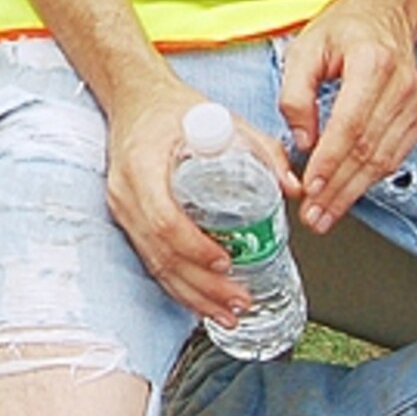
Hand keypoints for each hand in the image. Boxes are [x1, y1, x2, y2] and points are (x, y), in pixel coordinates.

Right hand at [103, 81, 301, 327]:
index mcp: (143, 165)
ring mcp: (124, 210)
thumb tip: (293, 187)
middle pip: (161, 253)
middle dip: (202, 284)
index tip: (225, 259)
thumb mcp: (221, 119)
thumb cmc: (172, 110)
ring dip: (191, 294)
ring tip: (226, 313)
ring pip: (155, 264)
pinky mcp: (129, 221)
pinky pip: (151, 260)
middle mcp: (127, 193)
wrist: (133, 101)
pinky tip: (201, 302)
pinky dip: (178, 285)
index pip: (164, 219)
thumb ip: (261, 150)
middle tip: (238, 300)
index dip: (195, 247)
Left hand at [280, 0, 416, 232]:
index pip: (351, 124)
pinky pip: (395, 157)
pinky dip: (370, 180)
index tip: (311, 187)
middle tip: (315, 216)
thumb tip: (302, 142)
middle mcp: (401, 86)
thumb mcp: (305, 49)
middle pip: (369, 149)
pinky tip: (348, 194)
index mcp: (372, 64)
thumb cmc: (344, 30)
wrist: (387, 13)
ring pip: (384, 160)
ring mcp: (415, 104)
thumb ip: (295, 94)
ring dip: (353, 192)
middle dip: (338, 189)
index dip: (330, 160)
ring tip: (325, 214)